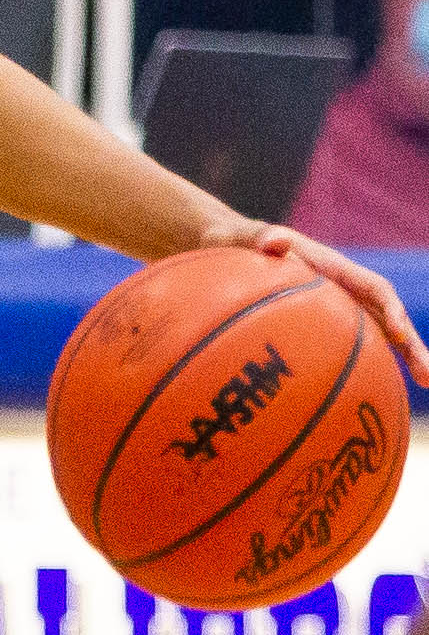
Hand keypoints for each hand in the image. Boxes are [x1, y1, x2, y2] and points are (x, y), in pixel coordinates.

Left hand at [205, 217, 428, 385]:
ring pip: (377, 336)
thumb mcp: (239, 236)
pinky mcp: (323, 325)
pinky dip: (365, 368)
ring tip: (426, 384)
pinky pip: (351, 347)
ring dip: (402, 359)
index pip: (373, 288)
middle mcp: (344, 289)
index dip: (391, 309)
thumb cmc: (233, 242)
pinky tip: (369, 398)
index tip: (399, 333)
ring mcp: (337, 309)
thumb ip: (258, 237)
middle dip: (412, 345)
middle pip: (387, 317)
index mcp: (333, 268)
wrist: (225, 246)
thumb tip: (274, 241)